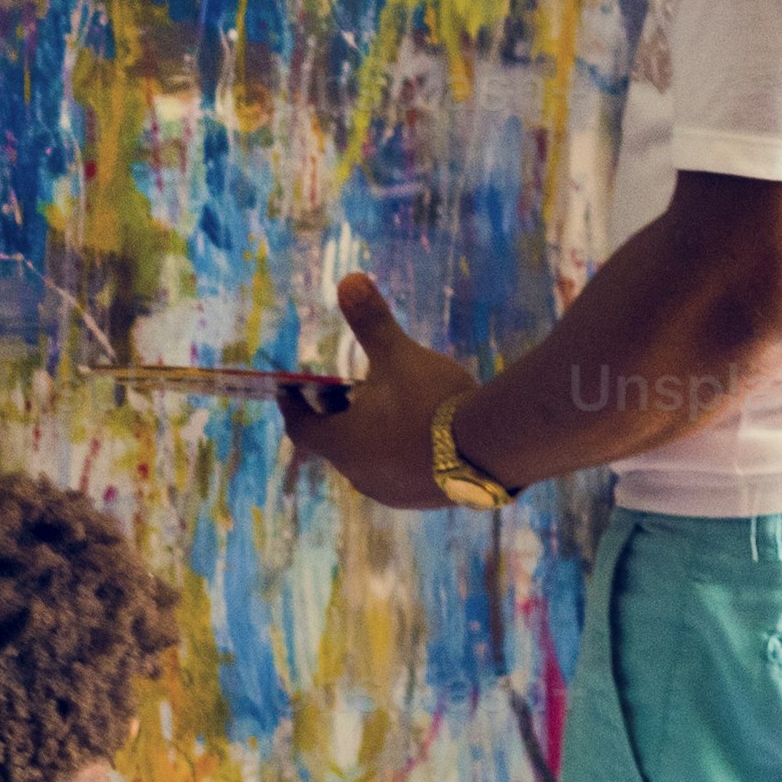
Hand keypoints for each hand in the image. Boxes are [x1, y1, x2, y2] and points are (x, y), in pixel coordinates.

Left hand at [279, 271, 473, 509]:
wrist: (491, 449)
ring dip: (368, 439)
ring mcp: (393, 493)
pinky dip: (397, 454)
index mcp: (343, 444)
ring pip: (367, 463)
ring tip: (384, 411)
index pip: (301, 429)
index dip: (294, 408)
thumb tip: (348, 280)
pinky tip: (419, 435)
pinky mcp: (424, 501)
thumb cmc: (433, 402)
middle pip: (334, 445)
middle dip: (336, 419)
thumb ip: (372, 322)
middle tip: (344, 393)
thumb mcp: (400, 357)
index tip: (289, 393)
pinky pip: (398, 475)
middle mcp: (360, 476)